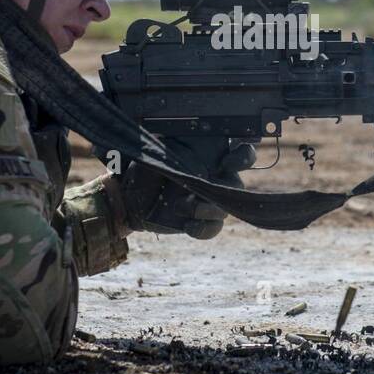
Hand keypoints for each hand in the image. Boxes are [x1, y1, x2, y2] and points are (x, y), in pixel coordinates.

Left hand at [120, 141, 255, 239]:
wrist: (130, 198)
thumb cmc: (146, 167)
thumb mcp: (159, 150)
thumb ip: (175, 146)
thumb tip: (182, 145)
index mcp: (211, 156)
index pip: (239, 151)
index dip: (243, 155)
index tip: (229, 160)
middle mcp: (215, 178)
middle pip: (238, 183)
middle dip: (229, 189)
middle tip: (216, 180)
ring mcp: (209, 201)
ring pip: (225, 208)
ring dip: (207, 208)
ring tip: (181, 204)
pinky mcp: (201, 221)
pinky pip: (212, 228)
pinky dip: (202, 228)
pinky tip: (186, 225)